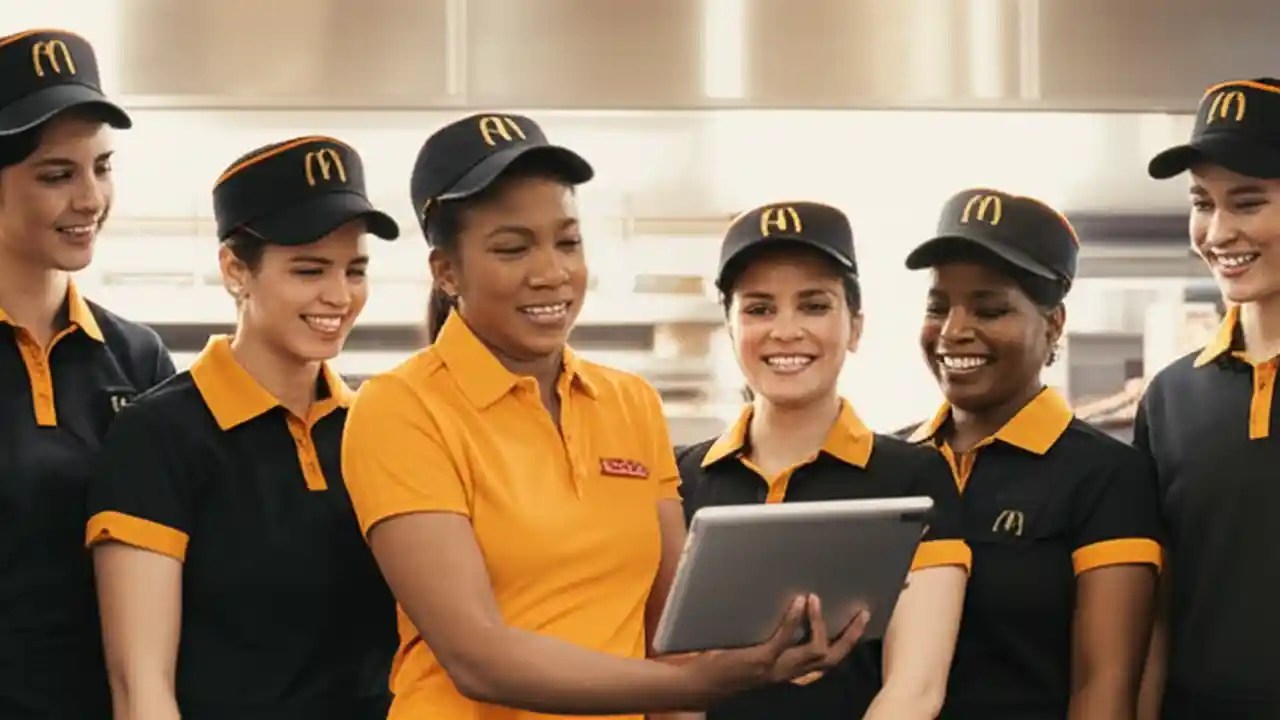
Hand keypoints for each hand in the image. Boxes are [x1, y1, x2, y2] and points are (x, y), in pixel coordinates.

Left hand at [683, 594, 869, 697]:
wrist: (697, 683)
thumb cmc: (721, 663)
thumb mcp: (753, 652)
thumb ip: (770, 637)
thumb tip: (782, 600)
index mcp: (789, 671)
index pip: (828, 661)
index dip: (847, 642)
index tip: (860, 619)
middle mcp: (787, 673)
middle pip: (832, 658)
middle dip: (851, 636)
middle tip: (862, 612)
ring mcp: (774, 668)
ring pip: (815, 651)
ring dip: (819, 622)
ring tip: (817, 598)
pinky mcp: (758, 660)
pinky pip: (784, 640)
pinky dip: (793, 620)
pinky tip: (797, 602)